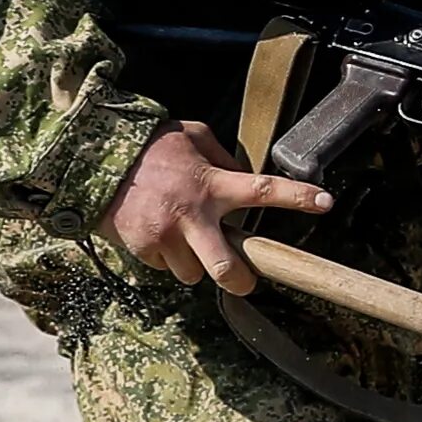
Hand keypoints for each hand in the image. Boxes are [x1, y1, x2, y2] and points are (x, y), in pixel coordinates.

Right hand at [96, 120, 331, 293]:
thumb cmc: (153, 148)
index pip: (264, 189)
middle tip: (244, 282)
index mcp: (213, 184)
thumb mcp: (195, 139)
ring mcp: (166, 235)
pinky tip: (155, 233)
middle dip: (239, 281)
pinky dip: (164, 257)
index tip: (326, 202)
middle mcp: (193, 214)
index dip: (297, 197)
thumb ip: (224, 161)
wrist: (94, 159)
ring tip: (180, 236)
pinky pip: (164, 268)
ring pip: (193, 273)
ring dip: (192, 262)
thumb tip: (244, 178)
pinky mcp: (143, 248)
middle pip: (226, 268)